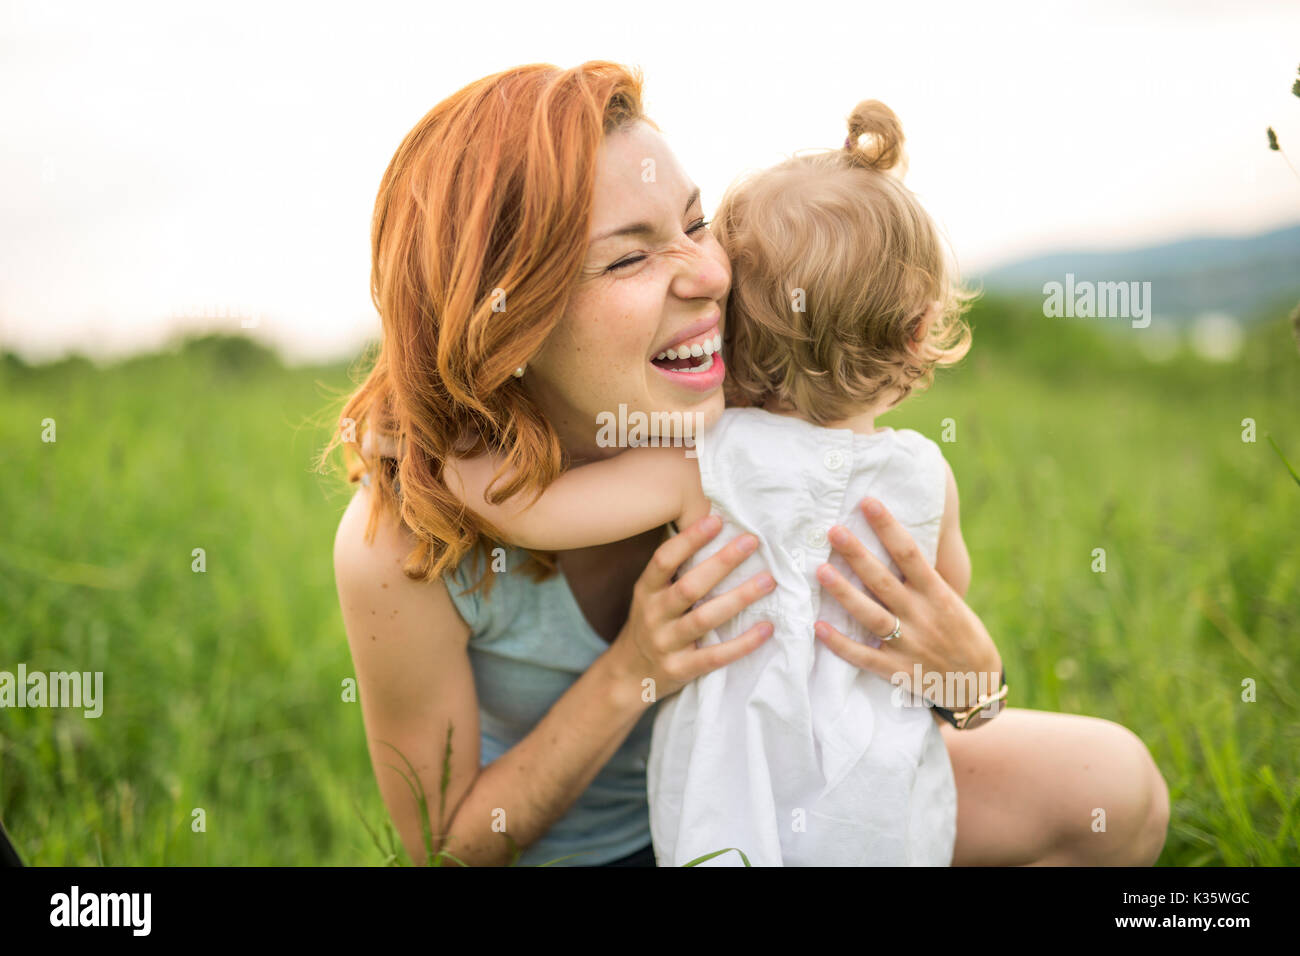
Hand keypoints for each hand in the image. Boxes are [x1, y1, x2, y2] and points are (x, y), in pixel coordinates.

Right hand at [609, 514, 775, 700]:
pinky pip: (716, 655)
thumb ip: (673, 571)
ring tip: (768, 581)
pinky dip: (743, 643)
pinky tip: (766, 628)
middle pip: (689, 587)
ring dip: (739, 598)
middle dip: (722, 562)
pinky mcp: (681, 669)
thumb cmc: (648, 625)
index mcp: (646, 591)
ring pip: (705, 618)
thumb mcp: (649, 596)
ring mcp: (666, 644)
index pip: (664, 560)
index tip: (716, 520)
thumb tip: (709, 529)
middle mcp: (653, 615)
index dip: (689, 539)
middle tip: (752, 541)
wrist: (627, 676)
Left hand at [813, 497, 1001, 710]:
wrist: (977, 685)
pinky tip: (818, 627)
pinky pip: (863, 657)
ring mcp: (908, 644)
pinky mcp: (896, 670)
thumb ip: (924, 578)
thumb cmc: (962, 634)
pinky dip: (840, 644)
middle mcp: (922, 616)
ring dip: (844, 594)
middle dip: (857, 554)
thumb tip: (896, 542)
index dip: (888, 527)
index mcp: (937, 594)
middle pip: (883, 580)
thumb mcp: (951, 601)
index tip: (868, 502)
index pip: (910, 553)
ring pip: (871, 615)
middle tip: (833, 531)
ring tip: (820, 572)